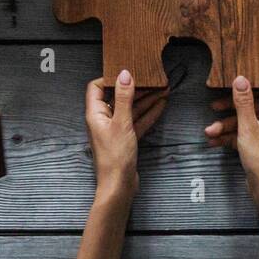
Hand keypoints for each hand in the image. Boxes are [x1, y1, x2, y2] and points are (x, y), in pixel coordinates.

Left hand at [84, 70, 167, 201]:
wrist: (119, 186)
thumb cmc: (115, 157)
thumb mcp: (122, 123)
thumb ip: (123, 98)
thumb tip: (124, 75)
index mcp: (95, 114)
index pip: (97, 88)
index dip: (110, 78)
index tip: (127, 72)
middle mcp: (103, 120)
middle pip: (117, 97)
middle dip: (134, 88)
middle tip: (151, 79)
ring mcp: (115, 130)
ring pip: (130, 109)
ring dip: (145, 100)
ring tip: (162, 90)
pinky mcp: (126, 139)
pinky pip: (137, 121)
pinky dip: (148, 114)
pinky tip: (161, 106)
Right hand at [206, 77, 258, 202]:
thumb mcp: (247, 126)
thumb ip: (243, 102)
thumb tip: (241, 79)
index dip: (253, 84)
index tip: (237, 80)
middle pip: (249, 106)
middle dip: (230, 108)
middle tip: (214, 106)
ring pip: (241, 122)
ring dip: (224, 126)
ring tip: (209, 132)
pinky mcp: (254, 144)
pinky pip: (239, 135)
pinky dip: (227, 137)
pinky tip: (213, 141)